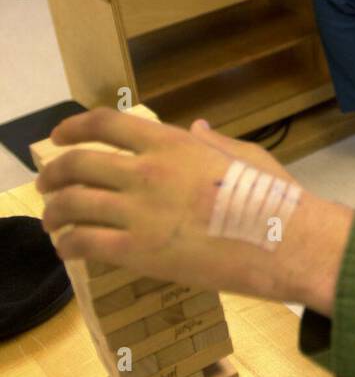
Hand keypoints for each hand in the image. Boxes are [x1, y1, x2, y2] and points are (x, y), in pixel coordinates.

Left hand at [35, 108, 304, 301]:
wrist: (285, 241)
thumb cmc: (274, 196)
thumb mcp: (244, 155)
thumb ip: (213, 141)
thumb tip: (198, 127)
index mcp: (171, 143)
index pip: (105, 124)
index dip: (73, 128)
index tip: (60, 136)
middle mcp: (146, 172)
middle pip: (78, 164)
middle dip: (54, 174)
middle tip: (47, 184)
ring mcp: (139, 212)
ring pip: (72, 205)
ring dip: (54, 212)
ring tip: (51, 220)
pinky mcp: (139, 252)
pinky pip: (85, 243)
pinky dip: (68, 244)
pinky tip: (68, 248)